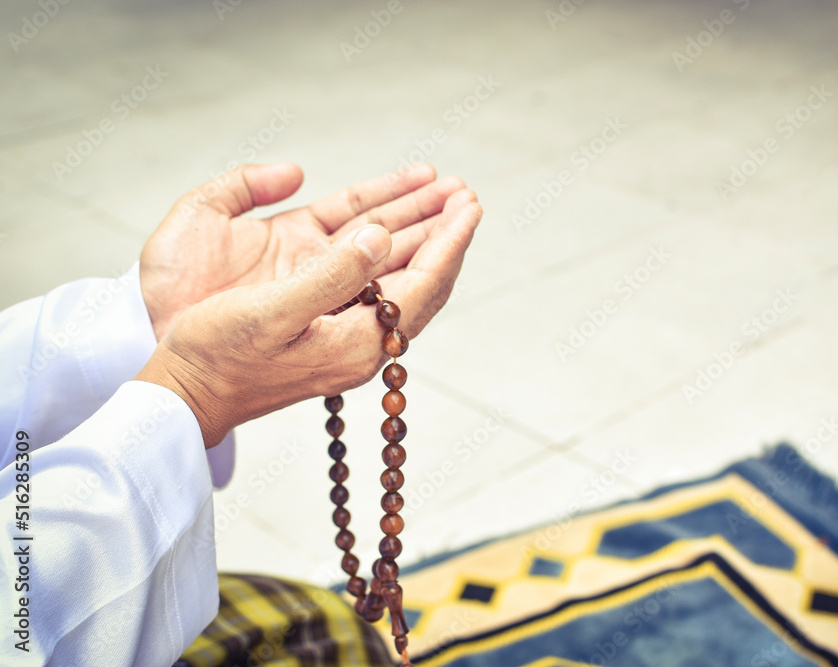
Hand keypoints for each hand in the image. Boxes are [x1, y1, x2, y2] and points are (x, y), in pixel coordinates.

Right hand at [139, 162, 471, 340]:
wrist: (185, 396)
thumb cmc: (217, 356)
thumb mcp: (271, 312)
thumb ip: (331, 275)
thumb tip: (382, 239)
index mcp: (357, 342)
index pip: (423, 284)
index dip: (450, 241)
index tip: (471, 204)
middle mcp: (362, 343)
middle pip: (422, 283)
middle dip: (446, 235)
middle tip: (467, 194)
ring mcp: (347, 338)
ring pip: (401, 282)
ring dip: (423, 240)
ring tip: (443, 202)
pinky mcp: (328, 331)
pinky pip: (375, 287)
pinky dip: (393, 254)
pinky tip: (393, 235)